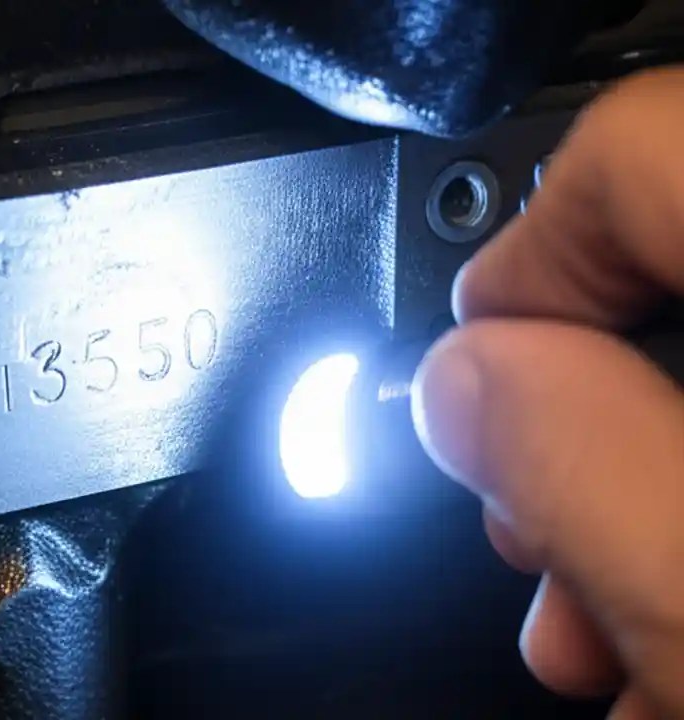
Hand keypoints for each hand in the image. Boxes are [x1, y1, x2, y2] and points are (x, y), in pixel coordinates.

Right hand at [413, 69, 683, 718]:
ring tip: (613, 636)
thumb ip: (568, 466)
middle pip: (661, 279)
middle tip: (542, 542)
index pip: (634, 152)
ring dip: (628, 505)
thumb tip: (464, 381)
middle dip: (568, 427)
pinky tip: (683, 640)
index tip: (485, 379)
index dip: (521, 265)